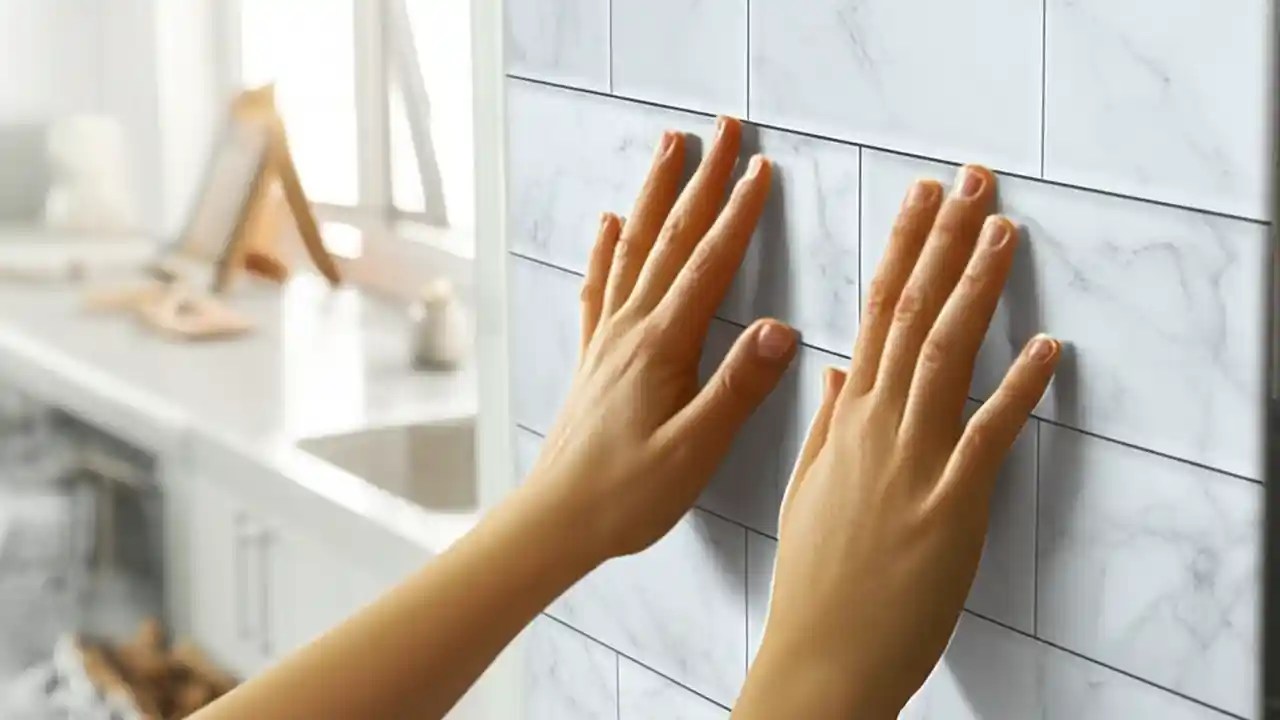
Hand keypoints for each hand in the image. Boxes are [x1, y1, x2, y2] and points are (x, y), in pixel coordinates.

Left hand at [526, 117, 798, 564]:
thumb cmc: (628, 494)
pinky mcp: (593, 357)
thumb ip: (737, 387)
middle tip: (721, 129)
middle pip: (670, 238)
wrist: (557, 519)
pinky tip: (609, 223)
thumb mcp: (696, 449)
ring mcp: (607, 339)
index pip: (709, 264)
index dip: (737, 214)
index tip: (760, 168)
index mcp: (662, 346)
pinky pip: (600, 286)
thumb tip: (781, 330)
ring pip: (634, 248)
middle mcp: (630, 328)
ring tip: (668, 149)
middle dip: (699, 180)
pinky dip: (607, 249)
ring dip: (655, 195)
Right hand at [738, 166, 1059, 717]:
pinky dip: (1019, 388)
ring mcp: (914, 461)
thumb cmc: (817, 576)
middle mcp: (877, 426)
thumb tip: (836, 373)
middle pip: (912, 315)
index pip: (875, 313)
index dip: (901, 250)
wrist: (822, 651)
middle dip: (944, 242)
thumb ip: (827, 426)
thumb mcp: (809, 491)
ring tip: (1003, 231)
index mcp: (846, 420)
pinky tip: (1047, 348)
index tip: (921, 201)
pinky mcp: (951, 502)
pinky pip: (988, 433)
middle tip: (970, 183)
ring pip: (947, 356)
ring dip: (977, 289)